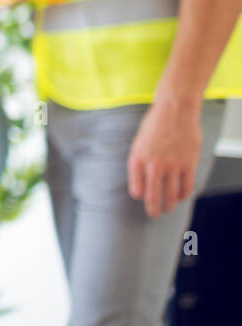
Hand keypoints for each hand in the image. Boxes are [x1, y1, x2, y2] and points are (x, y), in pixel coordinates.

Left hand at [128, 96, 202, 217]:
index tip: (142, 197)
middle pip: (153, 198)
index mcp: (137, 160)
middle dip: (153, 210)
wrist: (174, 111)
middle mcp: (153, 166)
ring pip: (171, 196)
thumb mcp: (138, 143)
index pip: (136, 190)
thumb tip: (141, 183)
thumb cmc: (154, 126)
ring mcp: (172, 166)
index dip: (139, 195)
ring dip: (169, 205)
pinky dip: (183, 195)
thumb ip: (140, 163)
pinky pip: (186, 188)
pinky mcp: (188, 164)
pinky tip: (180, 196)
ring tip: (168, 208)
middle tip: (154, 214)